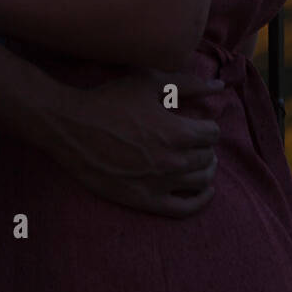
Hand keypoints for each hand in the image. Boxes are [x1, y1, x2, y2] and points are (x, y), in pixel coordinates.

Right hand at [51, 69, 222, 218]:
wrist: (72, 127)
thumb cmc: (110, 100)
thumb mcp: (148, 82)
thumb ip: (188, 84)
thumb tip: (219, 85)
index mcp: (178, 132)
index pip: (212, 133)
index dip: (207, 126)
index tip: (199, 124)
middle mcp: (174, 161)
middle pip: (208, 158)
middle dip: (206, 148)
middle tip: (197, 142)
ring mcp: (160, 184)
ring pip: (201, 182)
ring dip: (205, 170)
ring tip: (199, 162)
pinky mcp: (145, 201)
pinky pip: (184, 209)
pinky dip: (200, 201)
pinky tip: (204, 192)